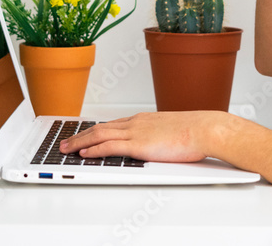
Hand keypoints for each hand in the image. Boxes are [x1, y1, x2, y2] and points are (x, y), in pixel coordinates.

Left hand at [59, 111, 227, 162]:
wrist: (205, 128)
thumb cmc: (196, 131)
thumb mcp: (173, 131)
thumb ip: (161, 136)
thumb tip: (160, 144)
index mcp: (145, 119)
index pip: (113, 123)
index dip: (96, 130)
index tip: (85, 134)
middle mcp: (136, 122)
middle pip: (100, 127)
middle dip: (81, 135)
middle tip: (66, 141)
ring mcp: (136, 132)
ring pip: (99, 134)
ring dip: (80, 142)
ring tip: (66, 148)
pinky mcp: (139, 144)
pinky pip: (109, 145)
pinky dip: (94, 148)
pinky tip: (84, 153)